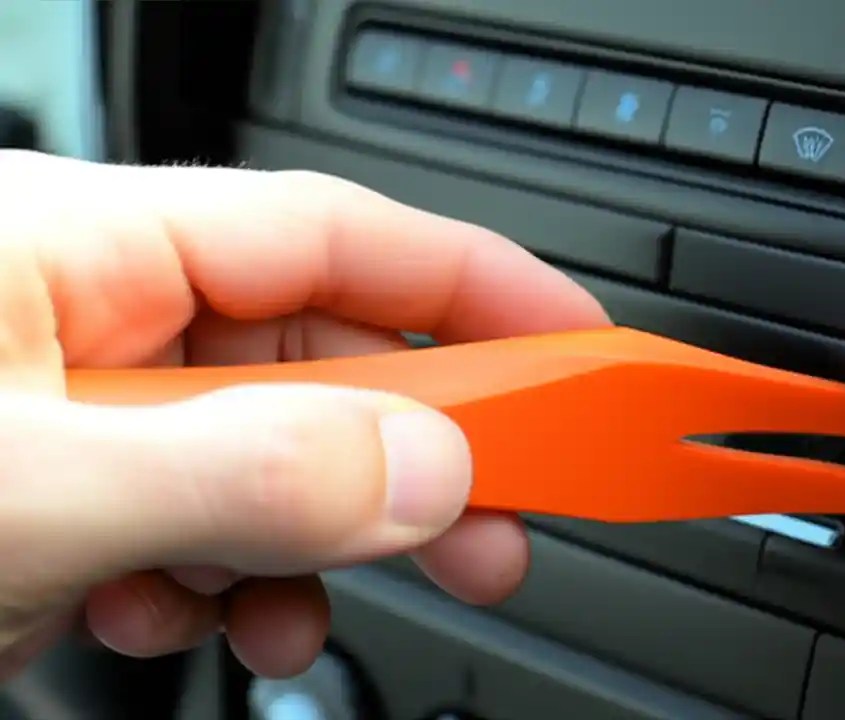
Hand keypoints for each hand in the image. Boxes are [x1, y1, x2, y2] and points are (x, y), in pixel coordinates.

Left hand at [0, 153, 607, 679]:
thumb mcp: (33, 491)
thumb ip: (240, 474)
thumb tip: (420, 469)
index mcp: (79, 246)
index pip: (335, 235)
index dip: (474, 287)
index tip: (577, 349)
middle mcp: (88, 314)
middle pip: (319, 359)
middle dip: (407, 459)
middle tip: (490, 529)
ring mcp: (74, 410)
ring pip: (267, 460)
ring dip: (306, 545)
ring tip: (300, 610)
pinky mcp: (68, 495)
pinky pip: (199, 525)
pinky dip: (220, 584)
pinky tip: (182, 618)